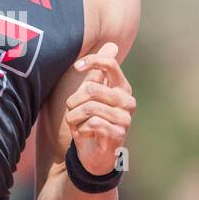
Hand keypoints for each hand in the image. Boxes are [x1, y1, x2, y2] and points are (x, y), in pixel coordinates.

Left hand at [67, 41, 135, 174]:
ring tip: (75, 124)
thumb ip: (98, 73)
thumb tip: (111, 45)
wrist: (94, 154)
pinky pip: (92, 124)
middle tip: (71, 110)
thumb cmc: (91, 120)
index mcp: (121, 87)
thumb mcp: (91, 95)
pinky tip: (84, 134)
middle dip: (73, 100)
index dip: (92, 61)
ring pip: (89, 108)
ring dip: (74, 117)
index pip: (110, 65)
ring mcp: (125, 119)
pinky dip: (80, 129)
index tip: (77, 66)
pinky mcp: (118, 135)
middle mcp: (127, 101)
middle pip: (92, 89)